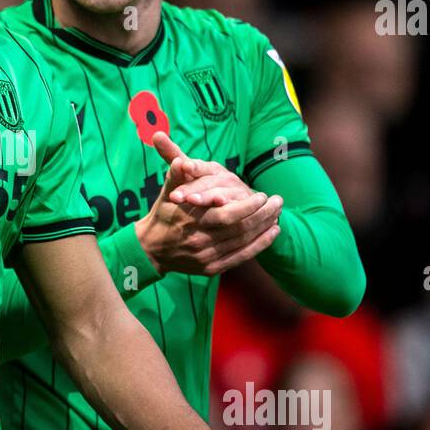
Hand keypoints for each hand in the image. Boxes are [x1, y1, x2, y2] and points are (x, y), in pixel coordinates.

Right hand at [133, 132, 282, 275]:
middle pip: (240, 229)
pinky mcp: (211, 269)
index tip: (262, 195)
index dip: (248, 206)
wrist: (150, 249)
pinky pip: (241, 257)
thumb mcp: (167, 193)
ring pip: (243, 242)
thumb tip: (181, 160)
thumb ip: (176, 175)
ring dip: (265, 228)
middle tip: (278, 202)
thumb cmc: (163, 215)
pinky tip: (272, 233)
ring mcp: (206, 258)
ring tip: (278, 214)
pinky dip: (260, 245)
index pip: (227, 215)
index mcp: (190, 221)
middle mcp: (199, 241)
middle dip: (263, 214)